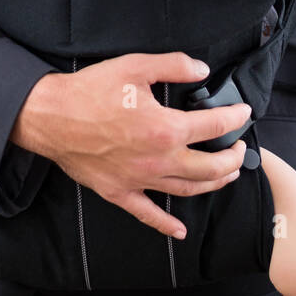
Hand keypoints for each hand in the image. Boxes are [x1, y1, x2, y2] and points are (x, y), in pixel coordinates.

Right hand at [11, 53, 251, 237]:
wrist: (51, 117)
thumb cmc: (90, 91)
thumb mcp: (135, 66)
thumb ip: (174, 65)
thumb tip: (202, 70)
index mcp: (165, 128)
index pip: (213, 126)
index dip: (234, 118)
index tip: (244, 113)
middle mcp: (158, 160)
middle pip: (210, 167)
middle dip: (232, 158)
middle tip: (240, 149)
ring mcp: (140, 180)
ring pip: (188, 189)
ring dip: (213, 184)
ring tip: (226, 175)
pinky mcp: (120, 192)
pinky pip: (149, 215)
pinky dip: (167, 225)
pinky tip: (181, 230)